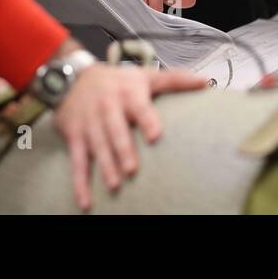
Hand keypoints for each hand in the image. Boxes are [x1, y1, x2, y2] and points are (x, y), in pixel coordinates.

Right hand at [52, 63, 207, 209]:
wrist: (73, 79)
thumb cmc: (118, 81)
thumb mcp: (145, 76)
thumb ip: (175, 80)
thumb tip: (204, 82)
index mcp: (128, 94)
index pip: (139, 107)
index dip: (147, 120)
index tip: (155, 135)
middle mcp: (107, 108)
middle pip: (115, 130)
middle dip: (122, 150)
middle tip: (131, 170)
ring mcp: (90, 124)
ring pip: (97, 147)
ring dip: (105, 166)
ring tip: (115, 185)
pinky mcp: (75, 137)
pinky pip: (76, 162)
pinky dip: (79, 183)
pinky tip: (86, 202)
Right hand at [91, 0, 194, 12]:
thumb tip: (192, 1)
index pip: (155, 6)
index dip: (151, 14)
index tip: (146, 14)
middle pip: (141, 7)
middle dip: (138, 13)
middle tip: (133, 10)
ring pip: (128, 6)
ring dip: (125, 10)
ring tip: (122, 3)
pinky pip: (113, 1)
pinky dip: (113, 5)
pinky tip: (112, 2)